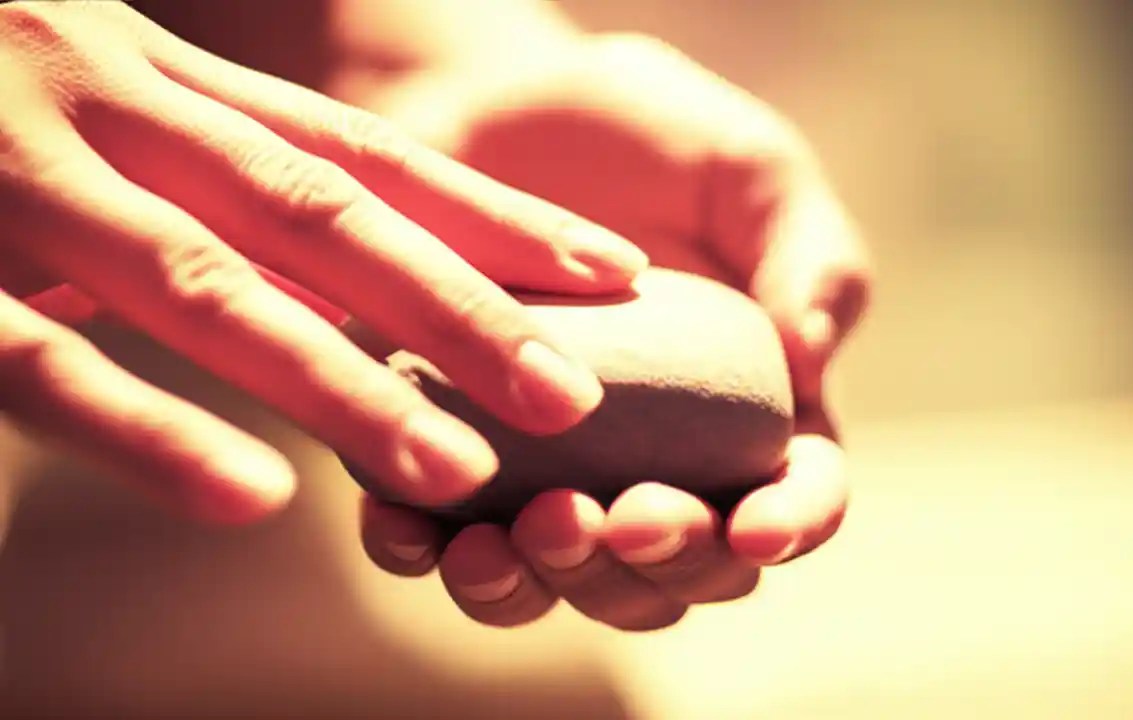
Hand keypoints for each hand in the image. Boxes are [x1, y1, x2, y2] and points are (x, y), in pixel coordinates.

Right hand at [0, 3, 646, 522]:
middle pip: (328, 218)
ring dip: (343, 383)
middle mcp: (112, 111)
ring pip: (209, 287)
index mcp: (164, 76)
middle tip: (581, 397)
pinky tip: (255, 499)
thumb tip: (347, 260)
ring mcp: (13, 181)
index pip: (369, 154)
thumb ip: (210, 154)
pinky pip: (35, 362)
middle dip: (463, 306)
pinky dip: (150, 430)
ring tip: (460, 465)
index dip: (499, 217)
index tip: (613, 279)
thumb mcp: (97, 83)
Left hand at [358, 34, 870, 628]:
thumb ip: (807, 252)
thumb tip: (813, 359)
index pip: (803, 490)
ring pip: (570, 578)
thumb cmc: (644, 130)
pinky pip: (446, 536)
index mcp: (757, 399)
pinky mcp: (458, 456)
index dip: (792, 524)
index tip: (756, 527)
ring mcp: (560, 467)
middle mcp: (665, 455)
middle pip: (686, 567)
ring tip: (504, 540)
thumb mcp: (745, 165)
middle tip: (614, 518)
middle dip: (658, 566)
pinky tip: (404, 524)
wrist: (492, 100)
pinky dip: (426, 550)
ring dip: (547, 583)